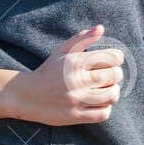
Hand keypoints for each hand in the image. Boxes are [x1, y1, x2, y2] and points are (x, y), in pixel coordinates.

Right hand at [7, 25, 125, 124]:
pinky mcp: (75, 116)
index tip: (113, 60)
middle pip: (114, 76)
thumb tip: (101, 28)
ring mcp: (76, 100)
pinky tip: (99, 102)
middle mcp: (76, 80)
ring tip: (107, 88)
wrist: (26, 96)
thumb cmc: (48, 71)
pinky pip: (103, 113)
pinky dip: (106, 107)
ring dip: (113, 91)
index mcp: (74, 62)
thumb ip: (81, 38)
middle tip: (110, 75)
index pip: (112, 58)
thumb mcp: (61, 51)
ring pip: (112, 95)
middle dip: (116, 74)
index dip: (117, 58)